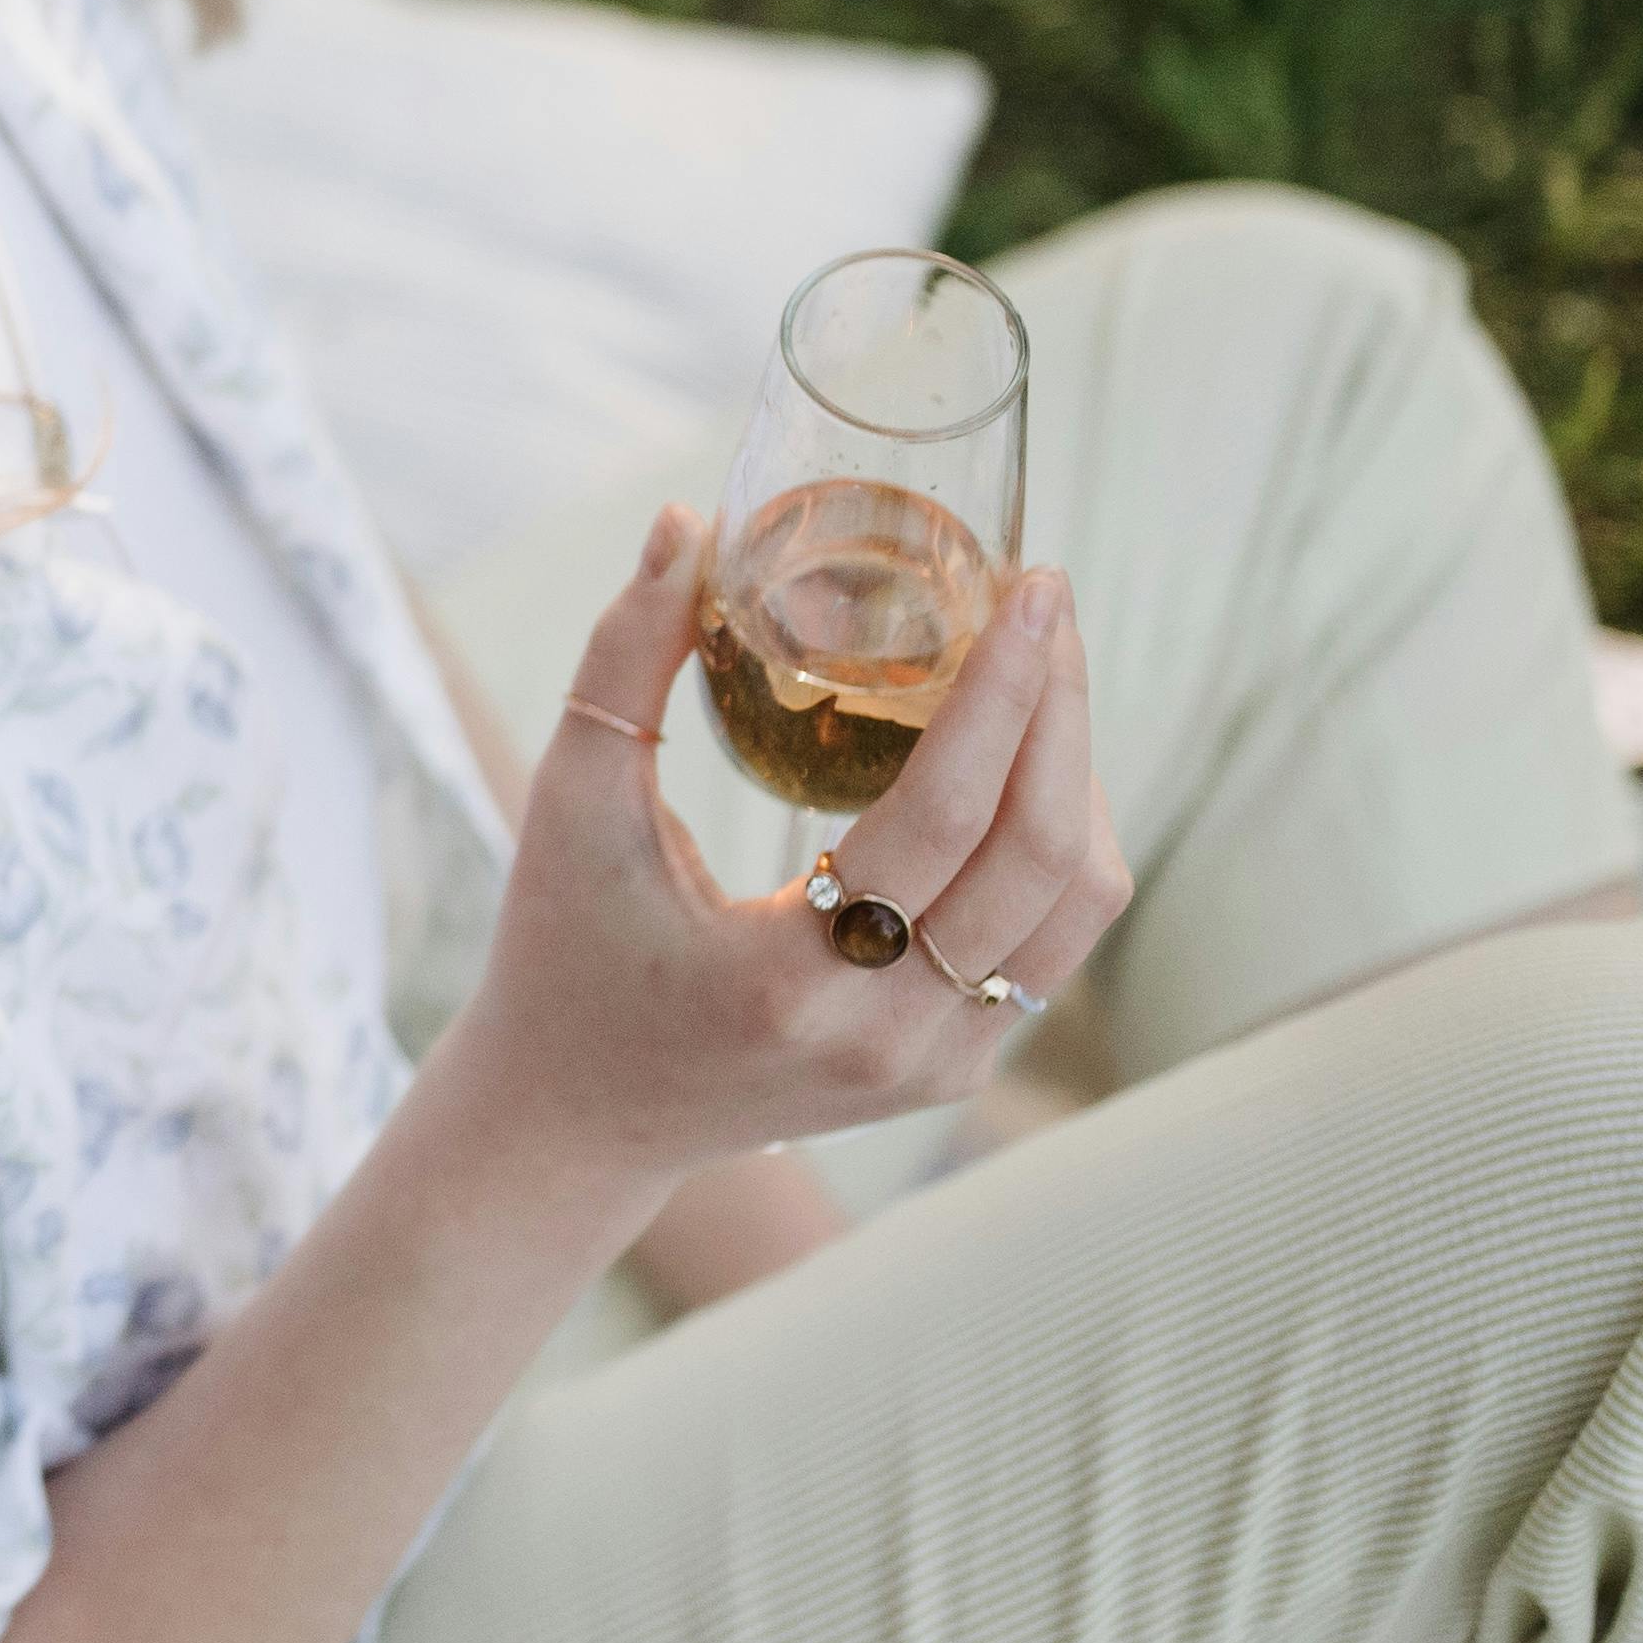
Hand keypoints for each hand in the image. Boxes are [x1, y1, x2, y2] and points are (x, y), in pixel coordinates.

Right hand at [443, 504, 1132, 1196]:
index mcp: (787, 980)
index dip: (1005, 691)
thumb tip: (692, 525)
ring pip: (1079, 904)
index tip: (1030, 589)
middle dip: (1062, 712)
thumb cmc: (562, 950)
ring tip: (1036, 680)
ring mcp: (935, 1068)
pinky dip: (1056, 843)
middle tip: (1043, 607)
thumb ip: (624, 660)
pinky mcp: (955, 1072)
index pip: (949, 818)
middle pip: (1046, 857)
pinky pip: (1054, 944)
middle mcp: (886, 1039)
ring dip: (1076, 779)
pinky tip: (1020, 770)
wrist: (578, 1118)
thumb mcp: (569, 804)